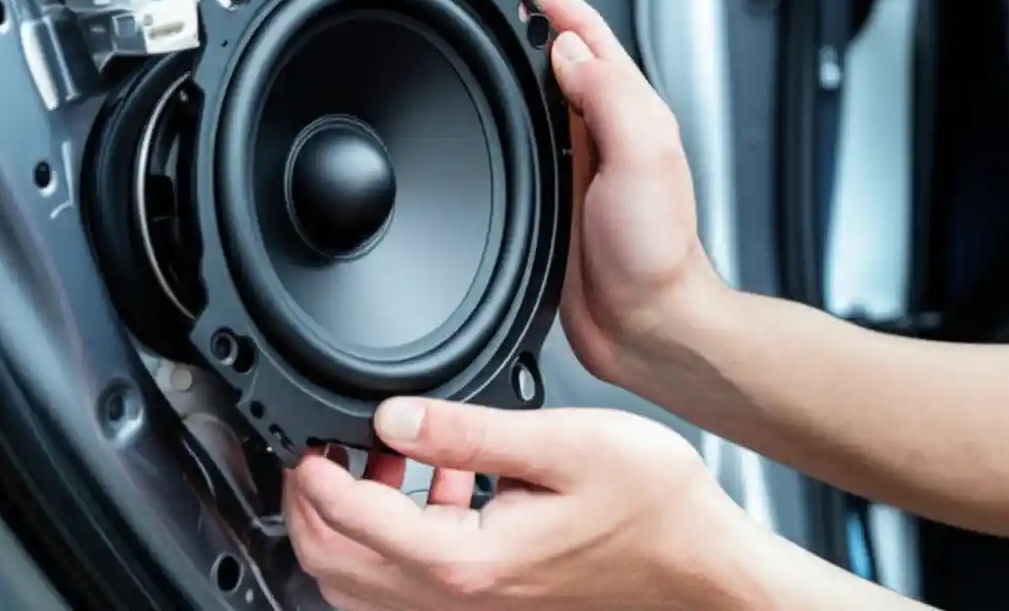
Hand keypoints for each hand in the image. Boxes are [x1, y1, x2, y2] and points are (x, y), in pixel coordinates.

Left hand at [284, 398, 775, 610]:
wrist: (704, 571)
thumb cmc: (656, 513)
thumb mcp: (563, 443)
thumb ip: (467, 429)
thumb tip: (393, 416)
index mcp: (466, 558)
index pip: (349, 519)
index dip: (312, 471)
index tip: (304, 436)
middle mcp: (459, 599)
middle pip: (335, 566)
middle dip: (312, 504)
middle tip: (319, 450)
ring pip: (361, 588)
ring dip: (346, 528)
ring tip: (374, 465)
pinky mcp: (490, 608)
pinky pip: (405, 594)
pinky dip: (389, 548)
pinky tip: (432, 494)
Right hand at [528, 0, 721, 387]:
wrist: (645, 325)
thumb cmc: (656, 255)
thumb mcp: (643, 157)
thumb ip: (607, 95)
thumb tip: (568, 51)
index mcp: (630, 111)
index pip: (590, 35)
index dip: (556, 1)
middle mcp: (606, 132)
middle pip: (565, 59)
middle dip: (534, 24)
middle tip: (495, 1)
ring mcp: (582, 165)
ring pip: (543, 99)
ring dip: (518, 70)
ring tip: (489, 45)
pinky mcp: (557, 198)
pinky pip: (528, 145)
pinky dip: (508, 123)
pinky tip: (493, 123)